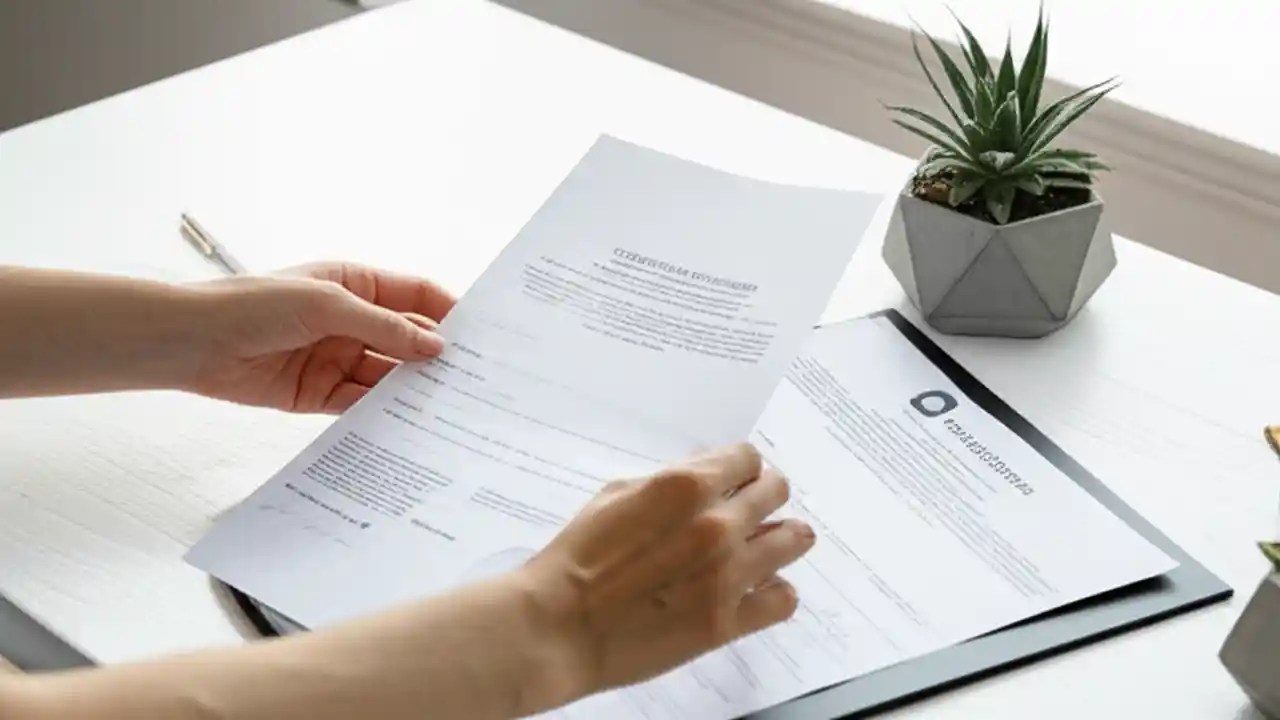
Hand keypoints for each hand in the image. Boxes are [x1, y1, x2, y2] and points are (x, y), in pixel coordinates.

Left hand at [186, 262, 455, 412]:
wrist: (193, 342)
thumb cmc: (255, 305)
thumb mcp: (328, 306)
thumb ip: (385, 328)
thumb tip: (436, 347)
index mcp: (355, 284)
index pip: (415, 294)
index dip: (448, 310)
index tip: (483, 332)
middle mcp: (351, 320)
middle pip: (407, 338)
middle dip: (436, 355)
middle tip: (475, 377)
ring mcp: (337, 357)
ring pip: (388, 374)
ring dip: (413, 388)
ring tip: (448, 406)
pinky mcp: (320, 393)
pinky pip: (362, 404)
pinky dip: (383, 413)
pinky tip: (409, 424)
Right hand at [514, 443, 812, 712]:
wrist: (558, 627)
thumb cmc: (578, 557)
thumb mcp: (617, 497)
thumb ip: (669, 484)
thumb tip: (706, 476)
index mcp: (686, 487)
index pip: (748, 458)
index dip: (739, 468)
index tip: (732, 481)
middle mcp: (717, 526)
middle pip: (776, 491)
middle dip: (764, 495)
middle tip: (750, 510)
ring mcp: (728, 576)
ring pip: (793, 540)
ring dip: (781, 538)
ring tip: (764, 546)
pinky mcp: (728, 623)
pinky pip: (784, 599)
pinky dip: (775, 591)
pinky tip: (756, 590)